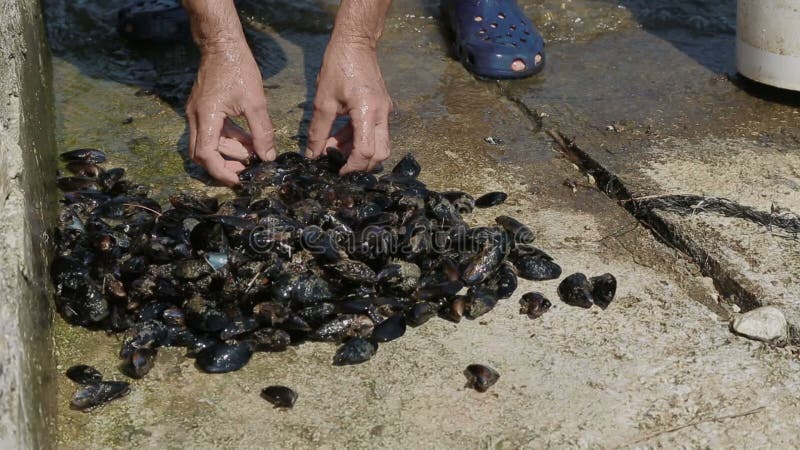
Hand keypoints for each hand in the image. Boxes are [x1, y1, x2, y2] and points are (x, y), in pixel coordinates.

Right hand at [186, 41, 275, 185]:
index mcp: (206, 116)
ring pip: (209, 143)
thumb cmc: (237, 67)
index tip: (239, 180)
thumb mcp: (255, 101)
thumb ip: (262, 132)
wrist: (222, 43)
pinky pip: (212, 132)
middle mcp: (196, 117)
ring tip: (254, 152)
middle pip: (203, 154)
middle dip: (224, 164)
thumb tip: (268, 157)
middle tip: (247, 168)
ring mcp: (197, 112)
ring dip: (230, 151)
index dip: (222, 172)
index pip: (206, 155)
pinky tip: (248, 139)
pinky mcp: (203, 108)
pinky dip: (228, 139)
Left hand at [306, 39, 392, 173]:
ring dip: (356, 151)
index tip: (337, 172)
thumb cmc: (338, 66)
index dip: (351, 166)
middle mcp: (382, 115)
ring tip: (331, 149)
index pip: (365, 152)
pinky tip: (337, 138)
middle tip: (338, 166)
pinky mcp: (381, 108)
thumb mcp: (323, 101)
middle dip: (360, 164)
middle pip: (379, 153)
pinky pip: (373, 132)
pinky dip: (357, 139)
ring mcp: (384, 112)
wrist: (356, 43)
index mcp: (368, 112)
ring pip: (377, 144)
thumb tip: (312, 154)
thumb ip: (318, 130)